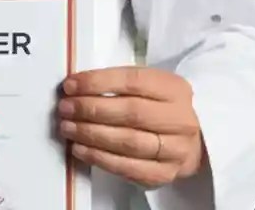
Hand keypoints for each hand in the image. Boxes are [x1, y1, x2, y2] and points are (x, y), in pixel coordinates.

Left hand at [57, 66, 204, 189]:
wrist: (189, 142)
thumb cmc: (158, 108)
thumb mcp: (149, 87)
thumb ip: (118, 84)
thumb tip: (76, 87)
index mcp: (175, 89)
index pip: (133, 81)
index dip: (98, 82)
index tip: (70, 85)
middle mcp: (180, 119)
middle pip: (131, 113)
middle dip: (91, 109)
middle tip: (65, 108)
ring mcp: (176, 150)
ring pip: (129, 142)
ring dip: (91, 135)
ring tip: (68, 128)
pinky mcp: (164, 174)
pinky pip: (128, 168)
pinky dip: (99, 158)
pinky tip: (80, 150)